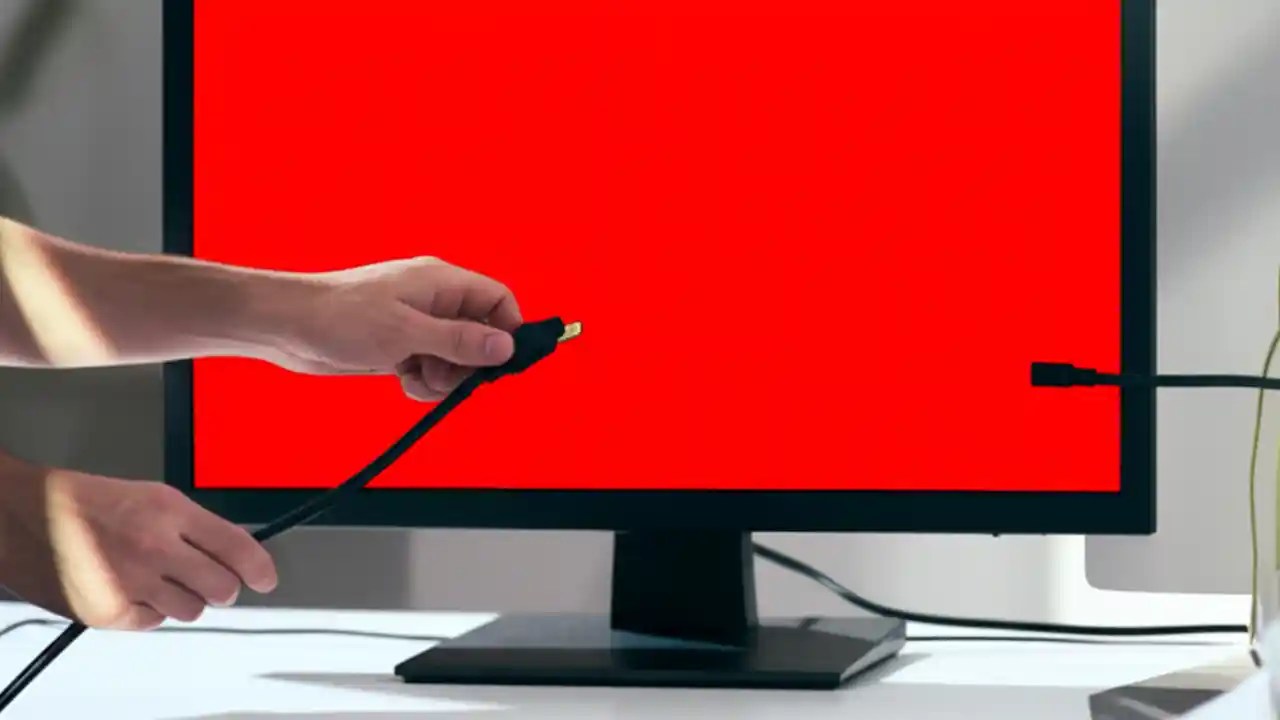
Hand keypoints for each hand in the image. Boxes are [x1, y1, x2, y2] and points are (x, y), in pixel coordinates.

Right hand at [0, 456, 276, 629]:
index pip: (236, 547)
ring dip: (185, 598)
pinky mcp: (107, 613)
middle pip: (221, 588)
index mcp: (169, 511)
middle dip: (222, 586)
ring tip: (159, 577)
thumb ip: (194, 526)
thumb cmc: (83, 501)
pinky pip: (154, 622)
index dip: (259, 568)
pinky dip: (150, 610)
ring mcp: (130, 583)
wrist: (21, 517)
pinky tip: (132, 588)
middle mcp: (155, 548)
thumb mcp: (151, 497)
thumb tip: (233, 554)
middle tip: (210, 578)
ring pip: (191, 610)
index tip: (266, 578)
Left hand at [265, 257, 523, 400]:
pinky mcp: (399, 346)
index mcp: (442, 283)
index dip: (508, 331)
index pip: (497, 301)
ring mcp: (416, 324)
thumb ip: (459, 341)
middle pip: (479, 335)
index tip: (502, 365)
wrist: (286, 326)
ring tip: (415, 378)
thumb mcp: (407, 333)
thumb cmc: (342, 318)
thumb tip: (506, 346)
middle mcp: (434, 301)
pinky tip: (402, 381)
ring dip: (443, 377)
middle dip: (469, 364)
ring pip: (454, 358)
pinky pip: (429, 367)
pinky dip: (423, 380)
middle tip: (447, 377)